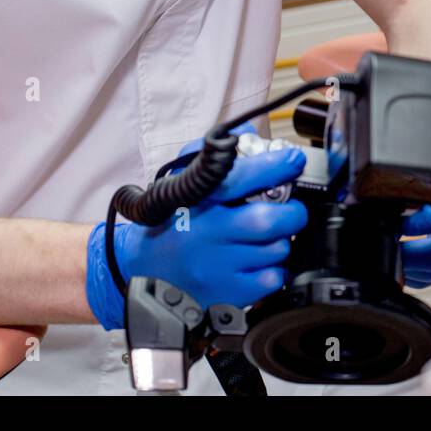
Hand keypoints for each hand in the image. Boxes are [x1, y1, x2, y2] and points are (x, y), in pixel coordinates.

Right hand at [86, 125, 307, 329]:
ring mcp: (216, 267)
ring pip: (276, 250)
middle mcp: (208, 232)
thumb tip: (249, 136)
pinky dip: (277, 269)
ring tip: (267, 237)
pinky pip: (272, 280)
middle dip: (292, 212)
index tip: (293, 161)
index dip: (279, 165)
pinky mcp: (224, 293)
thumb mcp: (180, 178)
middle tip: (291, 209)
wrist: (136, 269)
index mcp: (200, 198)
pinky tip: (262, 262)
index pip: (245, 176)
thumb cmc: (168, 219)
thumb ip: (212, 154)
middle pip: (269, 221)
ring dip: (282, 241)